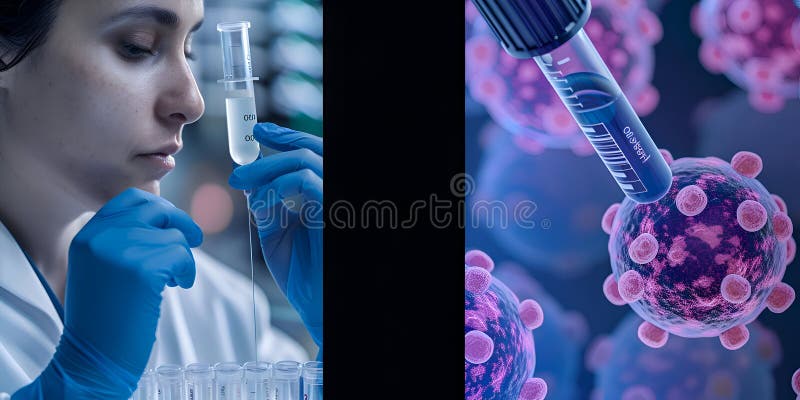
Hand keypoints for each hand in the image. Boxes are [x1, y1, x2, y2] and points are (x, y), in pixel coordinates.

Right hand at [13, 188, 202, 398]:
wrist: (92, 357)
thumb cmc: (103, 318)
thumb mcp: (100, 268)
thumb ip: (122, 240)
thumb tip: (166, 220)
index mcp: (88, 234)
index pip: (132, 198)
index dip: (160, 207)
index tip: (173, 223)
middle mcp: (101, 236)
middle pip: (157, 209)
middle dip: (181, 222)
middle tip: (193, 241)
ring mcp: (122, 251)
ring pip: (174, 236)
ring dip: (183, 258)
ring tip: (173, 280)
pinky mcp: (143, 270)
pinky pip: (182, 256)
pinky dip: (187, 271)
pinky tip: (178, 286)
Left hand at [228, 123, 322, 352]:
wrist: (316, 306)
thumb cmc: (303, 275)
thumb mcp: (277, 235)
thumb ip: (268, 208)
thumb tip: (252, 185)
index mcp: (322, 195)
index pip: (310, 155)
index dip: (285, 138)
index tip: (258, 134)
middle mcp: (331, 192)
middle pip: (310, 150)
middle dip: (272, 148)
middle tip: (240, 165)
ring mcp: (335, 200)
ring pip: (306, 161)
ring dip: (268, 168)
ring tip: (241, 182)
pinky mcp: (334, 211)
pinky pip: (306, 182)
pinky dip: (278, 185)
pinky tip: (262, 201)